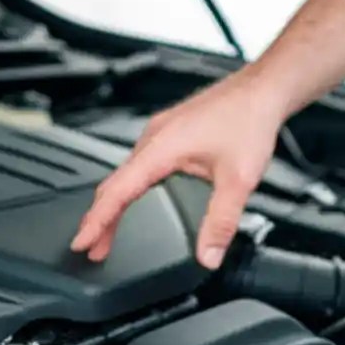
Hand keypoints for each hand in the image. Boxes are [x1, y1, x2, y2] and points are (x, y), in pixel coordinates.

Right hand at [71, 68, 287, 267]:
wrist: (263, 89)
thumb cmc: (249, 120)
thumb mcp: (239, 180)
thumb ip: (221, 222)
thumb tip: (208, 255)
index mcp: (160, 148)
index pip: (117, 192)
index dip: (97, 221)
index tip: (81, 242)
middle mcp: (154, 138)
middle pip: (115, 184)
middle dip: (100, 218)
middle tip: (93, 247)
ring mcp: (161, 133)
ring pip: (126, 173)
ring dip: (115, 202)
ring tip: (108, 229)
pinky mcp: (171, 132)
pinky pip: (139, 163)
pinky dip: (130, 186)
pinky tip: (136, 196)